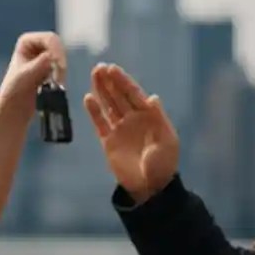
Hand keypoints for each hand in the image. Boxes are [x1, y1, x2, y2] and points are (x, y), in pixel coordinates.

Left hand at [0, 31, 66, 105]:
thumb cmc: (14, 90)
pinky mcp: (49, 68)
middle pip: (58, 46)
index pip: (49, 38)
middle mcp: (35, 45)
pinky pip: (61, 67)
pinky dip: (61, 75)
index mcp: (26, 41)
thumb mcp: (26, 75)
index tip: (59, 65)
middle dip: (60, 61)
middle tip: (59, 78)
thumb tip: (51, 55)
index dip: (57, 49)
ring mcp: (42, 56)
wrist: (14, 107)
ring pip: (61, 57)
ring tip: (55, 83)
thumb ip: (39, 64)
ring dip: (61, 70)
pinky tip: (56, 84)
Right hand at [83, 63, 179, 203]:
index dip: (123, 81)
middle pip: (119, 96)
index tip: (112, 69)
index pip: (134, 94)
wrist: (150, 187)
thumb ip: (158, 118)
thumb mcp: (166, 140)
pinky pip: (100, 123)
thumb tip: (153, 97)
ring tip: (93, 75)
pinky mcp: (108, 141)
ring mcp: (120, 129)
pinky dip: (94, 111)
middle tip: (99, 67)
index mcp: (149, 116)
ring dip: (101, 90)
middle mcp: (133, 119)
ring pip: (109, 105)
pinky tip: (88, 98)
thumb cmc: (163, 164)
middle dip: (110, 82)